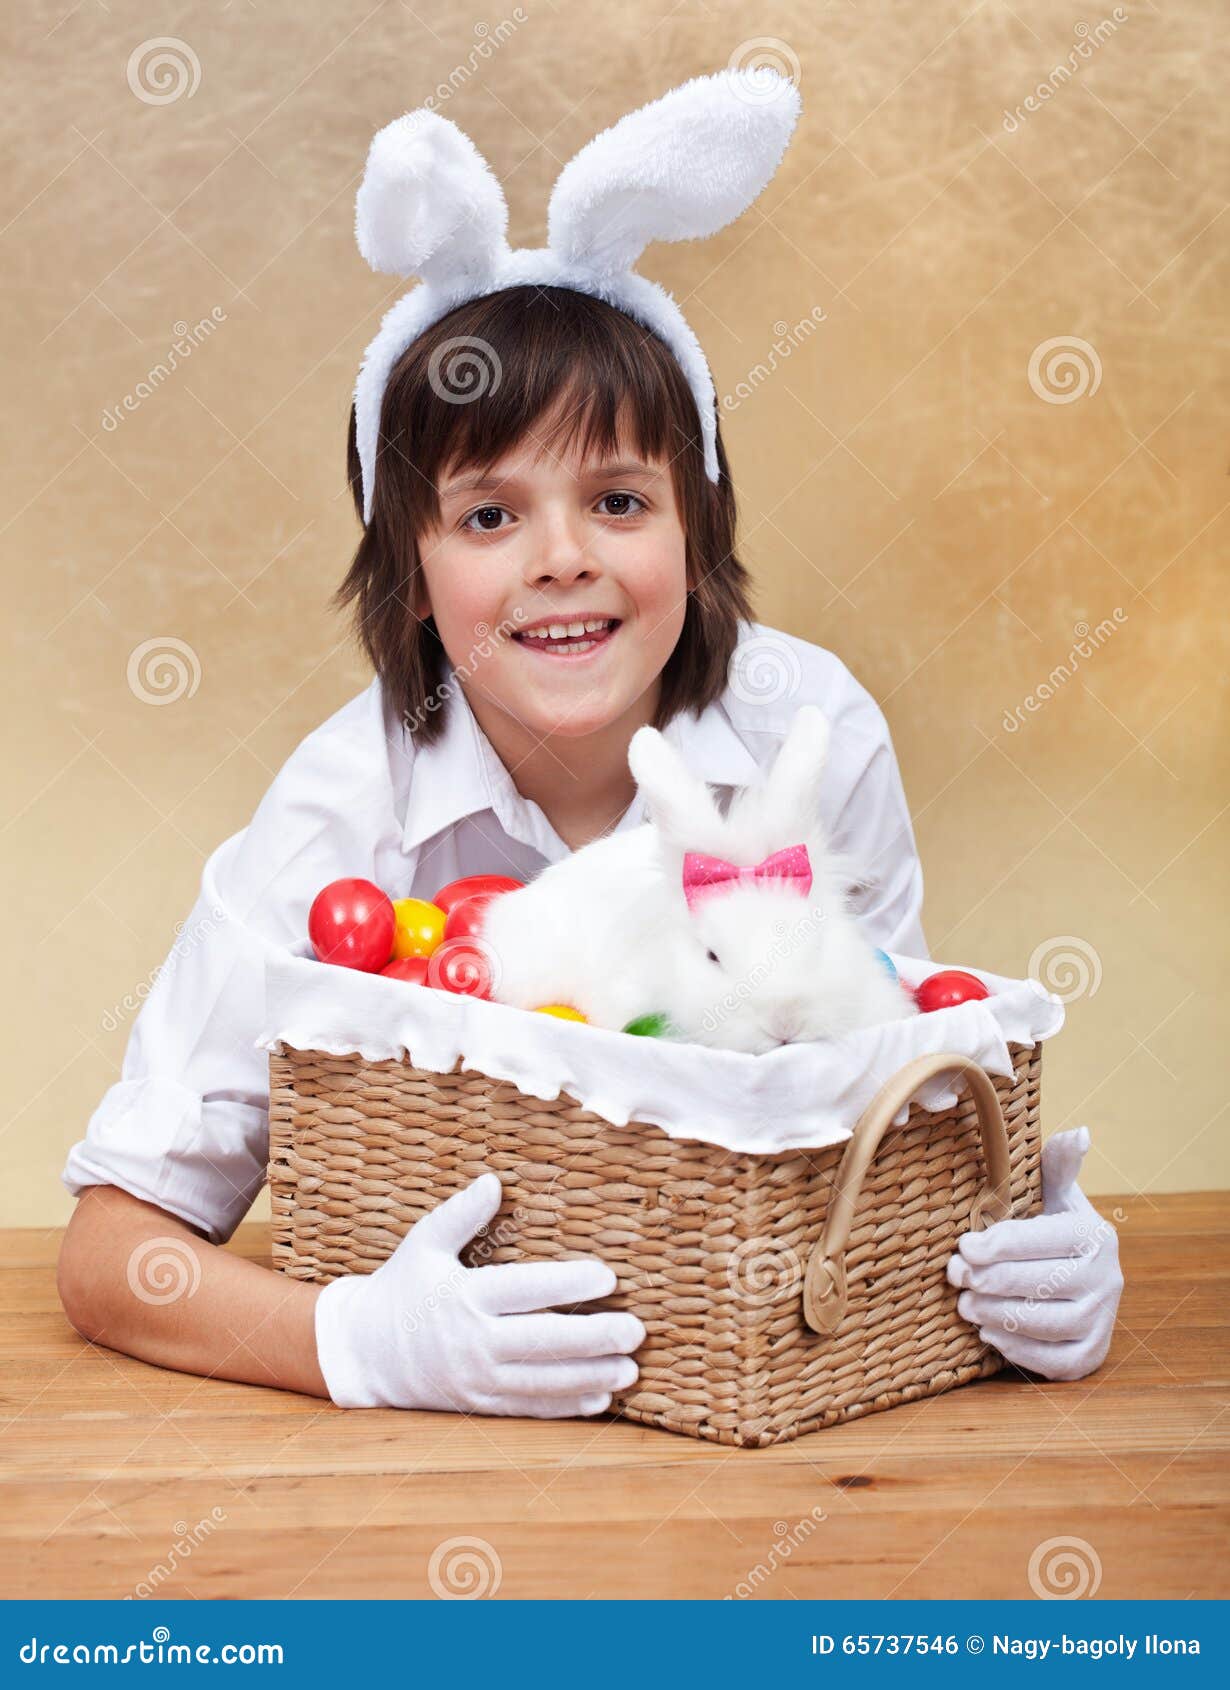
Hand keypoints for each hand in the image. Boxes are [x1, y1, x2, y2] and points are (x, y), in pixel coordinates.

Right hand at [314, 1170, 644, 1414]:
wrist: (363, 1352)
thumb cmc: (401, 1288)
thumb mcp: (423, 1244)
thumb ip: (460, 1215)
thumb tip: (494, 1181)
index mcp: (462, 1296)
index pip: (525, 1289)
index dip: (568, 1284)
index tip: (609, 1277)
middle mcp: (472, 1341)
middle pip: (543, 1341)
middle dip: (594, 1337)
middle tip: (636, 1330)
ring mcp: (475, 1379)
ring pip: (542, 1381)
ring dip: (589, 1377)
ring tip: (630, 1370)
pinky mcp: (477, 1405)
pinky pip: (527, 1409)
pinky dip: (564, 1406)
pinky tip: (599, 1399)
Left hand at [946, 1126, 1123, 1380]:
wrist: (1082, 1279)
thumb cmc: (1053, 1229)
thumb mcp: (1056, 1194)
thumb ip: (1058, 1164)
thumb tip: (1079, 1132)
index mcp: (1094, 1236)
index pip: (1043, 1239)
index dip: (1000, 1245)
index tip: (964, 1247)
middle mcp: (1107, 1279)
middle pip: (1041, 1284)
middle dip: (990, 1280)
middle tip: (955, 1277)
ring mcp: (1102, 1320)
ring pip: (1047, 1324)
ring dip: (998, 1315)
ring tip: (965, 1305)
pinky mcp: (1092, 1355)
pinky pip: (1055, 1361)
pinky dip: (1018, 1349)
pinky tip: (988, 1332)